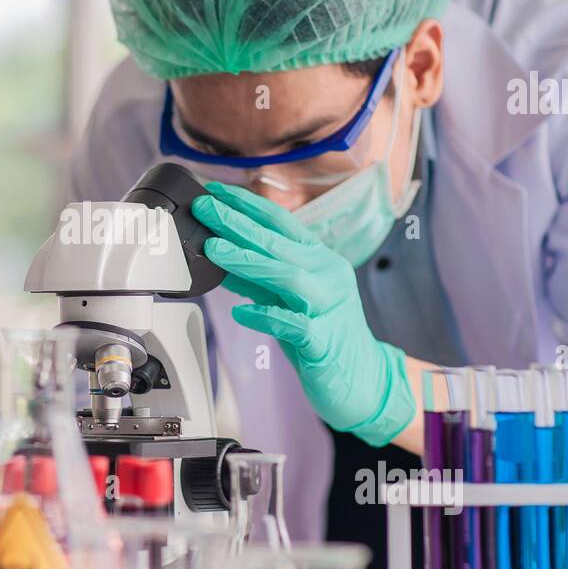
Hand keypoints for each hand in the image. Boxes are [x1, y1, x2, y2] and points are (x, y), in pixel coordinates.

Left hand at [191, 181, 414, 445]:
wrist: (362, 379)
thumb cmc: (322, 335)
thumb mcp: (287, 297)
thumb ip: (258, 277)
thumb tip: (219, 253)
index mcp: (319, 259)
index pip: (281, 222)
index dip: (247, 203)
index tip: (215, 190)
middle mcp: (327, 276)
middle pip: (279, 243)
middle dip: (238, 222)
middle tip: (205, 208)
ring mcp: (328, 307)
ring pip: (287, 276)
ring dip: (248, 261)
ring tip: (213, 249)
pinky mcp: (323, 341)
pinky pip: (293, 324)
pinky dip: (266, 316)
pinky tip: (242, 312)